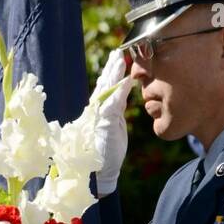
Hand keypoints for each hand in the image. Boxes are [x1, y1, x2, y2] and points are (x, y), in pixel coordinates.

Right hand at [91, 50, 133, 196]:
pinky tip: (126, 80)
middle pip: (105, 84)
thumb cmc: (105, 152)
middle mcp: (97, 111)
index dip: (112, 73)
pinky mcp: (103, 123)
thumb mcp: (114, 127)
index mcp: (101, 111)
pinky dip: (119, 91)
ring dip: (114, 74)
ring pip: (106, 90)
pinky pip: (112, 104)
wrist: (97, 171)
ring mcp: (99, 116)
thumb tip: (120, 95)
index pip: (107, 87)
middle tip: (118, 51)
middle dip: (111, 67)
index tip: (118, 58)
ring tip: (120, 59)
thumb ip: (116, 110)